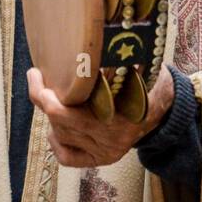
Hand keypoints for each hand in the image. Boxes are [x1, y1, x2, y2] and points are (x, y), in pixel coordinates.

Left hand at [27, 65, 174, 167]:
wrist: (164, 109)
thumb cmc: (145, 80)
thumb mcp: (138, 64)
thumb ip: (117, 59)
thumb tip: (90, 41)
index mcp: (121, 112)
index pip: (69, 108)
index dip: (45, 92)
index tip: (38, 72)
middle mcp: (113, 136)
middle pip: (61, 121)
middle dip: (43, 98)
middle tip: (37, 78)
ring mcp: (106, 151)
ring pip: (62, 135)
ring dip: (53, 115)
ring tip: (55, 96)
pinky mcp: (100, 160)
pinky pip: (66, 157)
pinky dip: (56, 140)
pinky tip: (57, 128)